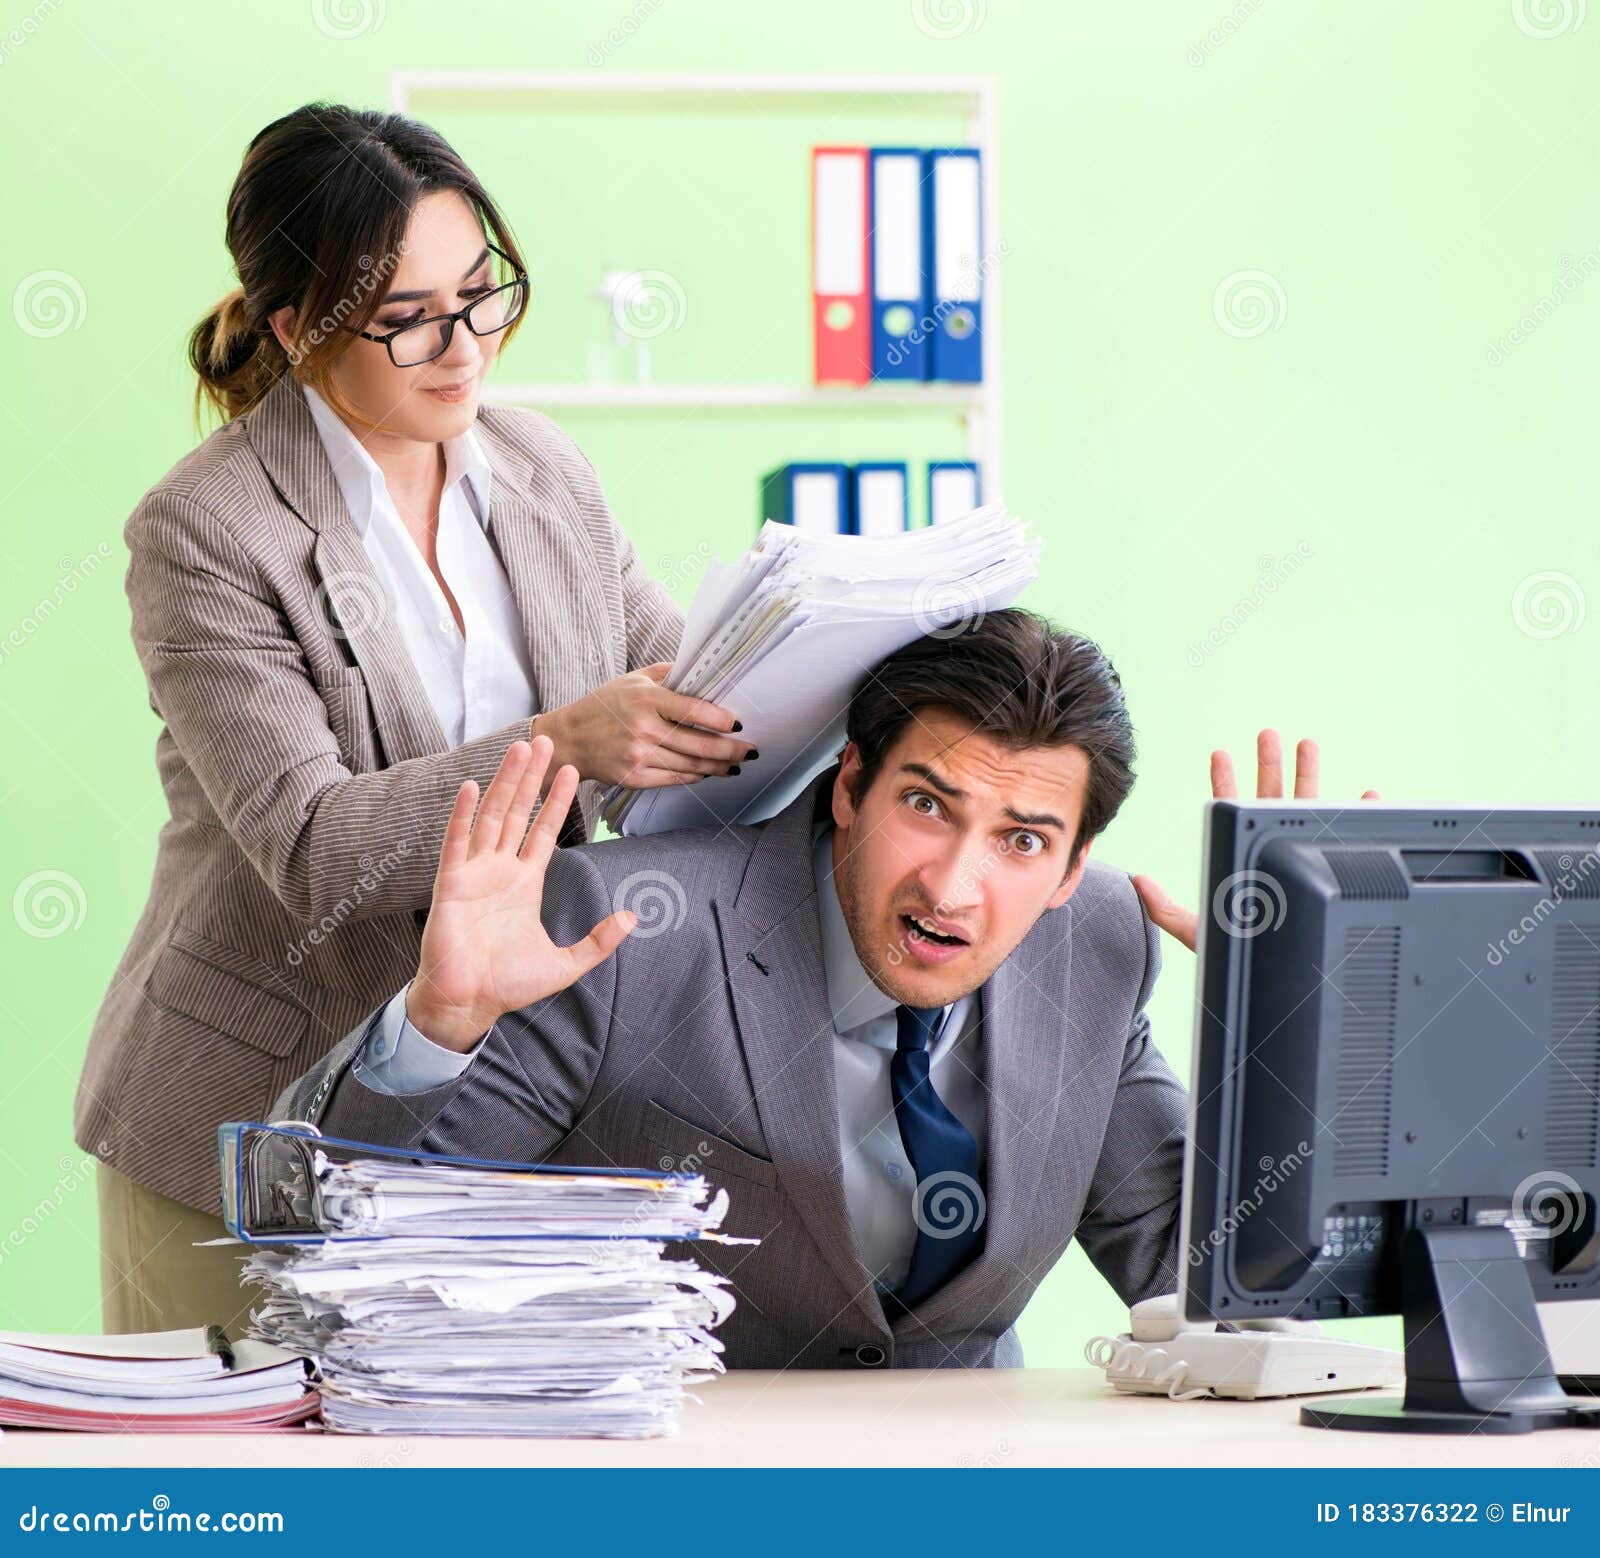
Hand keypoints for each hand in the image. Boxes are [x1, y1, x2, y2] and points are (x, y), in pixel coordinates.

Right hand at [406, 736, 636, 1050]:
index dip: (557, 801)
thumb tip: (632, 918)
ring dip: (505, 783)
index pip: (545, 830)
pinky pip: (457, 842)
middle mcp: (499, 871)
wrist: (469, 1004)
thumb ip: (599, 941)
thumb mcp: (566, 963)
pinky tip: (473, 787)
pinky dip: (463, 814)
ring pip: (492, 817)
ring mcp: (474, 873)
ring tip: (520, 749)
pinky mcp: (450, 883)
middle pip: (518, 812)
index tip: (572, 771)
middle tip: (547, 741)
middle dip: (533, 777)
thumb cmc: (509, 985)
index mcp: (525, 883)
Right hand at [532, 663, 754, 788]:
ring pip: (691, 766)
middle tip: (750, 750)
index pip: (693, 710)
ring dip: (718, 767)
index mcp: (646, 700)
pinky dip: (695, 777)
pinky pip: (675, 780)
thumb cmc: (604, 705)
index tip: (738, 723)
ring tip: (735, 764)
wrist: (570, 739)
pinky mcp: (634, 778)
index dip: (721, 719)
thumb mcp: (633, 679)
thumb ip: (668, 673)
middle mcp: (643, 729)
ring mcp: (639, 756)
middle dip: (730, 750)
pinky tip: (708, 773)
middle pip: (698, 744)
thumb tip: (704, 670)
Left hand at [1132, 729, 1379, 952]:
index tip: (1219, 752)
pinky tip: (1368, 795)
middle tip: (1266, 732)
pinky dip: (1363, 814)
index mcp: (1241, 854)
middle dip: (1269, 761)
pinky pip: (1354, 836)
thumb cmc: (1240, 953)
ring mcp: (1306, 854)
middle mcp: (1273, 848)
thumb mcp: (1198, 929)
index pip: (1230, 808)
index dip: (1224, 779)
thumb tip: (1138, 881)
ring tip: (1306, 741)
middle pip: (1269, 794)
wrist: (1278, 982)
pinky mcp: (1337, 867)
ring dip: (1309, 771)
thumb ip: (1165, 907)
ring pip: (1308, 804)